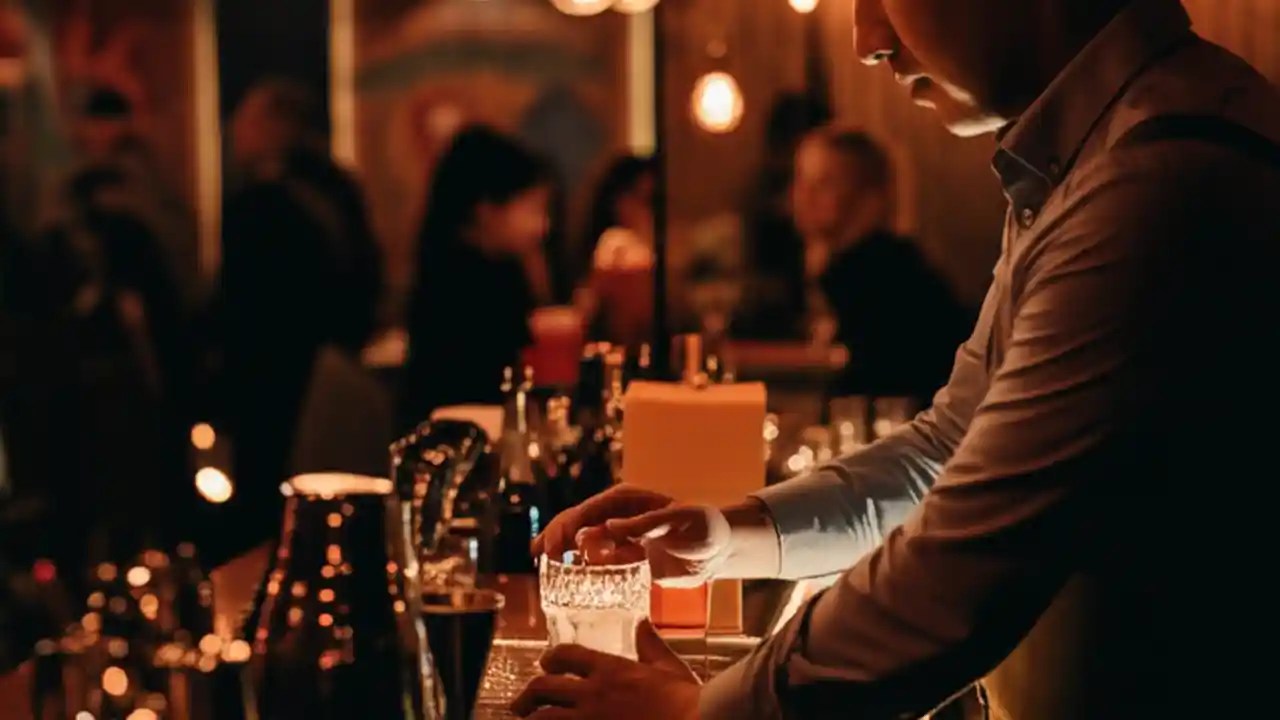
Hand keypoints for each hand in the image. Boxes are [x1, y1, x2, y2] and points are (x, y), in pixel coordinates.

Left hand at [511, 620, 699, 719]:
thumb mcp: (669, 668)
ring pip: (543, 719)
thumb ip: (651, 646)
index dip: (550, 658)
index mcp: (611, 670)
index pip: (566, 655)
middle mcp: (593, 694)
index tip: (545, 665)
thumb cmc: (687, 701)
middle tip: (520, 705)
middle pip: (542, 689)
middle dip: (526, 696)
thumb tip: (642, 623)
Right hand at [531, 485, 731, 585]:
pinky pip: (598, 563)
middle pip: (578, 522)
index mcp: (628, 500)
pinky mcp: (625, 558)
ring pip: (582, 541)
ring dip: (564, 551)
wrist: (719, 550)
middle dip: (558, 536)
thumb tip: (605, 529)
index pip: (589, 510)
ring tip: (545, 564)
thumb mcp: (678, 521)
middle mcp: (618, 516)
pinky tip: (566, 577)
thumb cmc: (703, 527)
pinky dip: (582, 569)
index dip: (569, 526)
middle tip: (543, 557)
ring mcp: (619, 537)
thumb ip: (644, 524)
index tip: (557, 546)